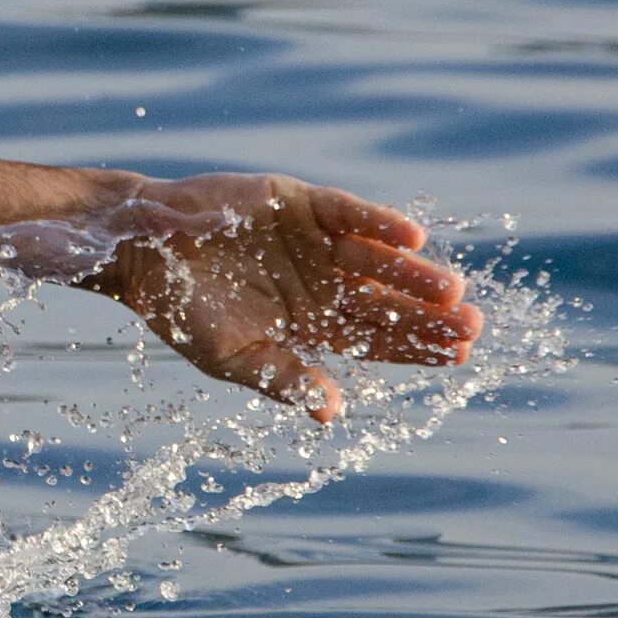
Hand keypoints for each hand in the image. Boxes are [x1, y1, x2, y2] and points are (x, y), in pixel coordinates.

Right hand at [105, 174, 481, 421]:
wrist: (143, 251)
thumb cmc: (183, 312)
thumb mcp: (234, 356)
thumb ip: (284, 379)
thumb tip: (330, 414)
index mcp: (314, 324)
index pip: (379, 340)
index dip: (418, 347)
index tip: (461, 356)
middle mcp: (325, 282)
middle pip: (389, 301)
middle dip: (430, 314)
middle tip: (473, 327)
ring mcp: (316, 241)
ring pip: (378, 259)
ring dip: (413, 274)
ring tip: (452, 292)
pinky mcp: (302, 203)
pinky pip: (349, 213)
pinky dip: (379, 223)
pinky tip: (413, 237)